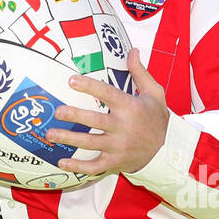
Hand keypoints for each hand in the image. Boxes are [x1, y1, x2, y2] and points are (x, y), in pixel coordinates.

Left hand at [46, 49, 169, 176]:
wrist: (169, 150)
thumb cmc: (158, 119)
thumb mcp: (155, 93)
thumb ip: (140, 72)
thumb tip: (132, 50)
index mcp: (130, 107)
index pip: (107, 94)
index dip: (89, 87)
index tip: (72, 80)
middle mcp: (123, 127)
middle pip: (95, 121)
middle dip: (75, 116)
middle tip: (57, 111)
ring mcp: (118, 147)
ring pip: (90, 143)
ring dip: (69, 139)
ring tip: (50, 134)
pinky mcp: (115, 162)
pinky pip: (94, 167)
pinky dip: (78, 167)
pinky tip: (62, 162)